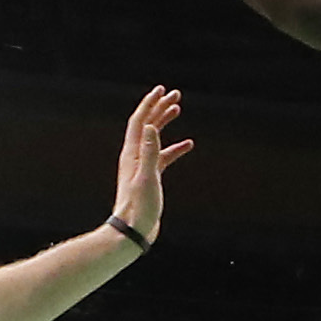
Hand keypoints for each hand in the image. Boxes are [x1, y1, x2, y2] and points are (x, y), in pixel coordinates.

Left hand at [112, 86, 191, 245]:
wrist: (133, 230)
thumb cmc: (139, 206)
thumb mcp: (147, 177)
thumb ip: (149, 151)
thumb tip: (152, 126)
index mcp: (132, 153)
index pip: (140, 121)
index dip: (150, 103)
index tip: (162, 90)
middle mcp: (134, 155)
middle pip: (147, 124)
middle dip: (159, 107)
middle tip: (175, 94)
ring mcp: (142, 166)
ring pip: (154, 137)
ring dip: (165, 122)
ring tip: (177, 109)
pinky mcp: (150, 177)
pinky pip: (163, 155)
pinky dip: (174, 147)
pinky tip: (188, 145)